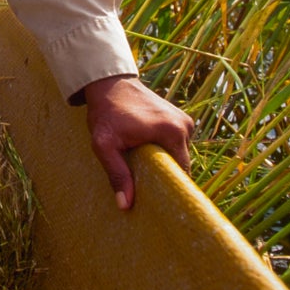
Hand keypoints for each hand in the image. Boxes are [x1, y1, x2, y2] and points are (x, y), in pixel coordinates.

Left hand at [83, 75, 194, 210]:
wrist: (109, 84)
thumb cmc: (105, 114)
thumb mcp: (104, 145)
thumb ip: (116, 174)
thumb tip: (125, 205)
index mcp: (173, 133)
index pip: (180, 174)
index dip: (168, 188)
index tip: (155, 199)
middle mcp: (185, 126)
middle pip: (181, 165)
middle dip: (165, 176)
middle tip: (144, 185)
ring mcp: (185, 121)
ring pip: (179, 156)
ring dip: (164, 162)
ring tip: (143, 167)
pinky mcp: (181, 118)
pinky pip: (176, 145)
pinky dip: (164, 151)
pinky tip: (147, 153)